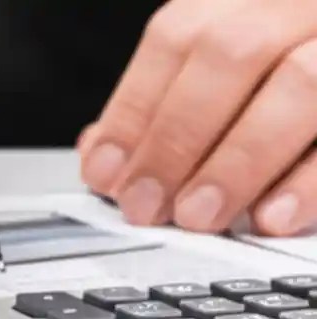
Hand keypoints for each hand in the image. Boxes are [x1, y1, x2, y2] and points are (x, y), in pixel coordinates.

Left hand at [80, 0, 316, 235]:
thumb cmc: (297, 67)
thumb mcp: (235, 67)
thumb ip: (172, 102)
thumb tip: (103, 155)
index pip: (179, 37)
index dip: (134, 109)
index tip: (106, 173)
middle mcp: (304, 3)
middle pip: (232, 55)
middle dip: (177, 139)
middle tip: (145, 205)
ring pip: (301, 83)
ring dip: (239, 161)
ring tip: (199, 216)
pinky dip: (311, 179)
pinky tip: (275, 216)